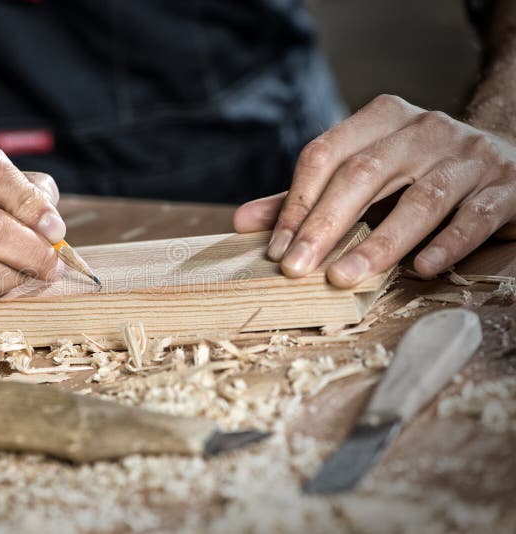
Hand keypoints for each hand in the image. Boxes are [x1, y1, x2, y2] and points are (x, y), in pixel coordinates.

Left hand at [233, 94, 515, 286]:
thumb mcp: (362, 175)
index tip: (275, 249)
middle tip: (296, 268)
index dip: (295, 202)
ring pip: (421, 197)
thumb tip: (243, 222)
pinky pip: (474, 214)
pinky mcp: (506, 184)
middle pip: (365, 174)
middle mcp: (424, 129)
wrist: (506, 155)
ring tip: (345, 277)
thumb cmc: (417, 171)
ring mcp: (468, 155)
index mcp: (382, 119)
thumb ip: (306, 197)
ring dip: (379, 242)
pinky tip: (422, 269)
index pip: (325, 155)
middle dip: (325, 224)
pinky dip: (448, 241)